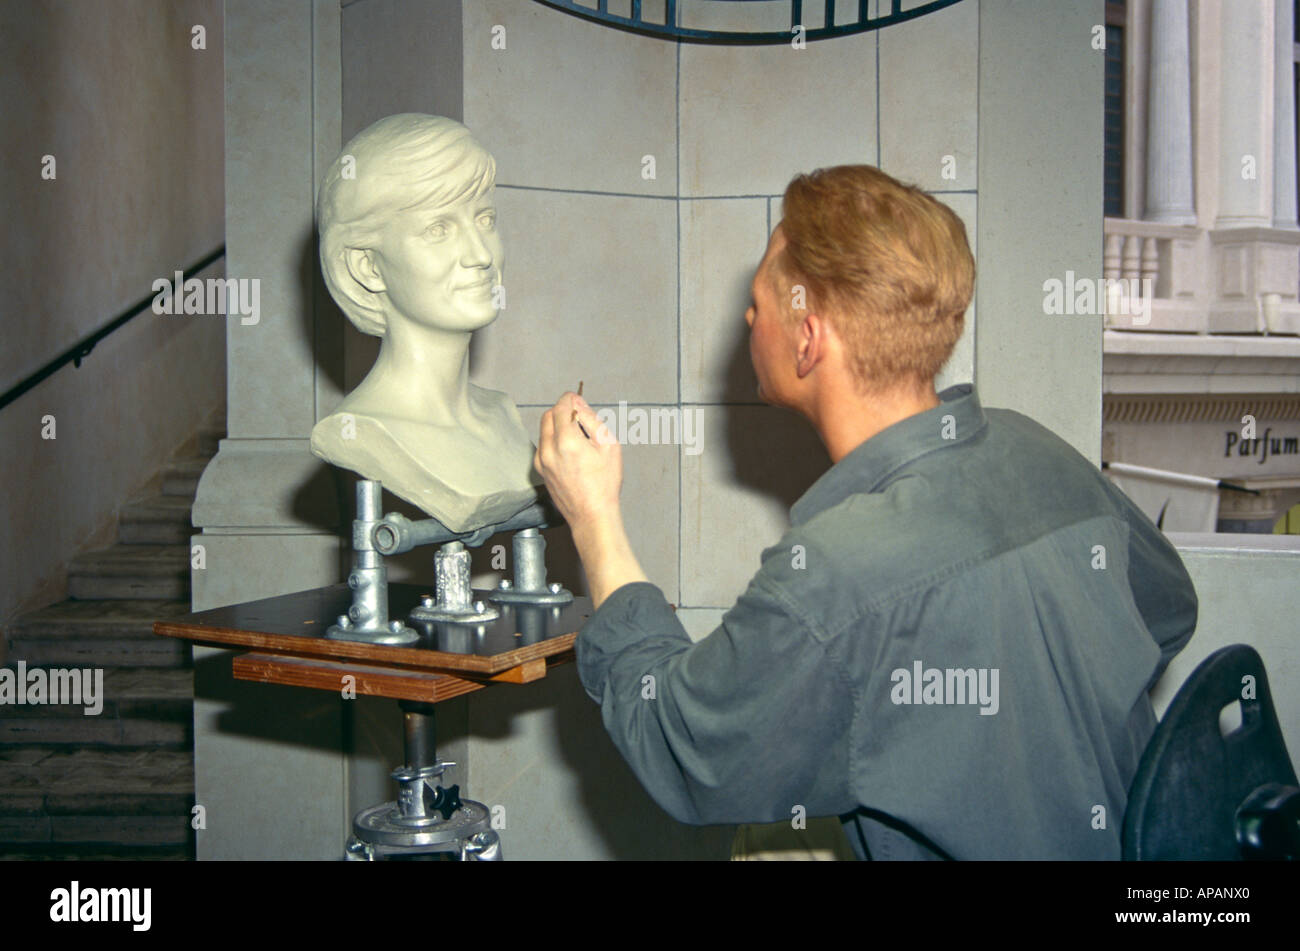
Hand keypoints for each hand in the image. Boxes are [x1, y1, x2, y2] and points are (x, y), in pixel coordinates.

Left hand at [534, 391, 621, 532]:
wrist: (591, 515)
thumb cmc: (604, 484)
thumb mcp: (608, 446)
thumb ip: (591, 420)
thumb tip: (578, 403)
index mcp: (566, 441)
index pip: (561, 406)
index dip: (570, 398)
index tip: (577, 399)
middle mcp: (548, 449)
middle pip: (548, 415)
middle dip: (561, 411)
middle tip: (579, 418)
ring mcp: (541, 461)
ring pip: (544, 431)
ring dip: (557, 426)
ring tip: (578, 439)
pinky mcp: (539, 470)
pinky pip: (543, 446)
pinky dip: (553, 441)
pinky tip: (570, 454)